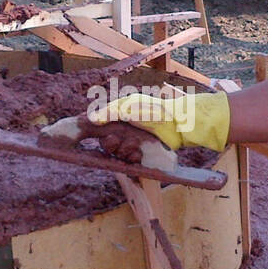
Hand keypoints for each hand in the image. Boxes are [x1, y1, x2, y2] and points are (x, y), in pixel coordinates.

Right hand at [83, 91, 230, 151]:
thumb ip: (109, 112)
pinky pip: (130, 162)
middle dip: (111, 144)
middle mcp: (124, 132)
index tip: (93, 134)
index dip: (95, 133)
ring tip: (135, 144)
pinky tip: (138, 153)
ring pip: (118, 155)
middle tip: (116, 139)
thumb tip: (91, 118)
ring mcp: (134, 144)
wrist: (177, 123)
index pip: (100, 129)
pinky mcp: (143, 155)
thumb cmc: (154, 110)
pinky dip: (133, 158)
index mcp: (119, 119)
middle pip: (107, 145)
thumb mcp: (129, 106)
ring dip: (124, 150)